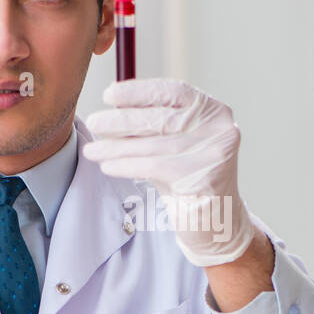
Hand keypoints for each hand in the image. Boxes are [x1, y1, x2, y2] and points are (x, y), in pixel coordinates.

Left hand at [82, 78, 257, 266]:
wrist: (215, 221)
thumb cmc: (187, 177)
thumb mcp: (170, 144)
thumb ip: (150, 126)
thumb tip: (110, 110)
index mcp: (214, 111)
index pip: (174, 91)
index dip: (140, 91)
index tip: (109, 95)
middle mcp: (219, 129)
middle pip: (162, 118)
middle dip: (123, 121)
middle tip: (95, 122)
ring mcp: (215, 154)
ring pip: (154, 145)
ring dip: (117, 147)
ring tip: (93, 151)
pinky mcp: (204, 179)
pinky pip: (154, 168)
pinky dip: (127, 166)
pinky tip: (109, 166)